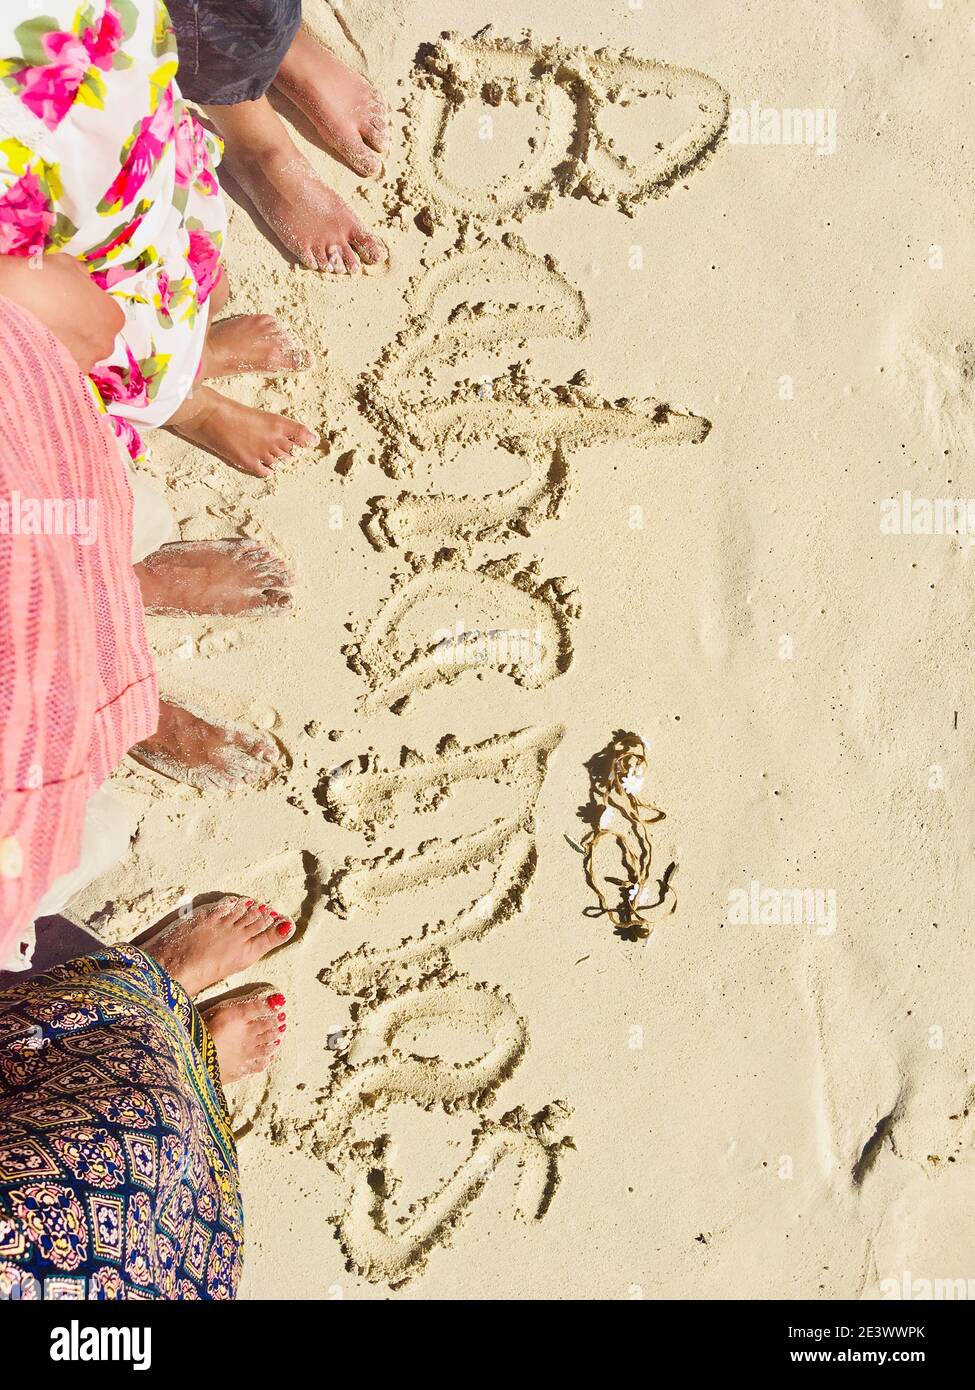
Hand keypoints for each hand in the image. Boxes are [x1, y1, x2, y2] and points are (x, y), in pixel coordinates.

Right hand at [0, 252, 123, 372]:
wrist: (8, 308)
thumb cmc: (38, 283)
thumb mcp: (64, 265)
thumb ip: (80, 276)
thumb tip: (80, 279)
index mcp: (112, 317)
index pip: (107, 314)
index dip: (87, 306)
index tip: (70, 302)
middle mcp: (105, 346)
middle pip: (95, 337)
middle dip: (79, 328)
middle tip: (54, 316)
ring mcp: (85, 365)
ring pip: (79, 354)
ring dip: (65, 344)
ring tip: (41, 330)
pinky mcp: (62, 377)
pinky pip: (62, 366)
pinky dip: (53, 358)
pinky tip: (36, 345)